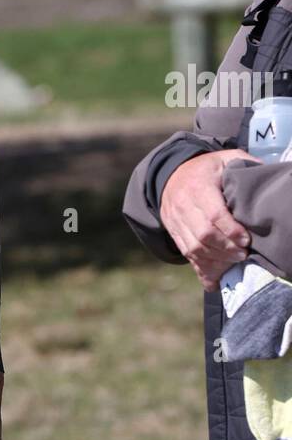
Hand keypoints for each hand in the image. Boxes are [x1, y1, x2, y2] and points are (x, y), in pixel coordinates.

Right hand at [159, 150, 259, 290]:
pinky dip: (201, 269)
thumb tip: (267, 176)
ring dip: (216, 260)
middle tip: (244, 254)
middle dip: (226, 249)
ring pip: (193, 248)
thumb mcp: (226, 158)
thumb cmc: (207, 168)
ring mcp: (175, 221)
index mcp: (197, 185)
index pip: (213, 214)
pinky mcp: (173, 233)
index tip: (247, 239)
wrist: (171, 174)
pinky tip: (215, 281)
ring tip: (234, 262)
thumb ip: (245, 165)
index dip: (231, 231)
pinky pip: (186, 255)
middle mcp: (182, 205)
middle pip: (203, 235)